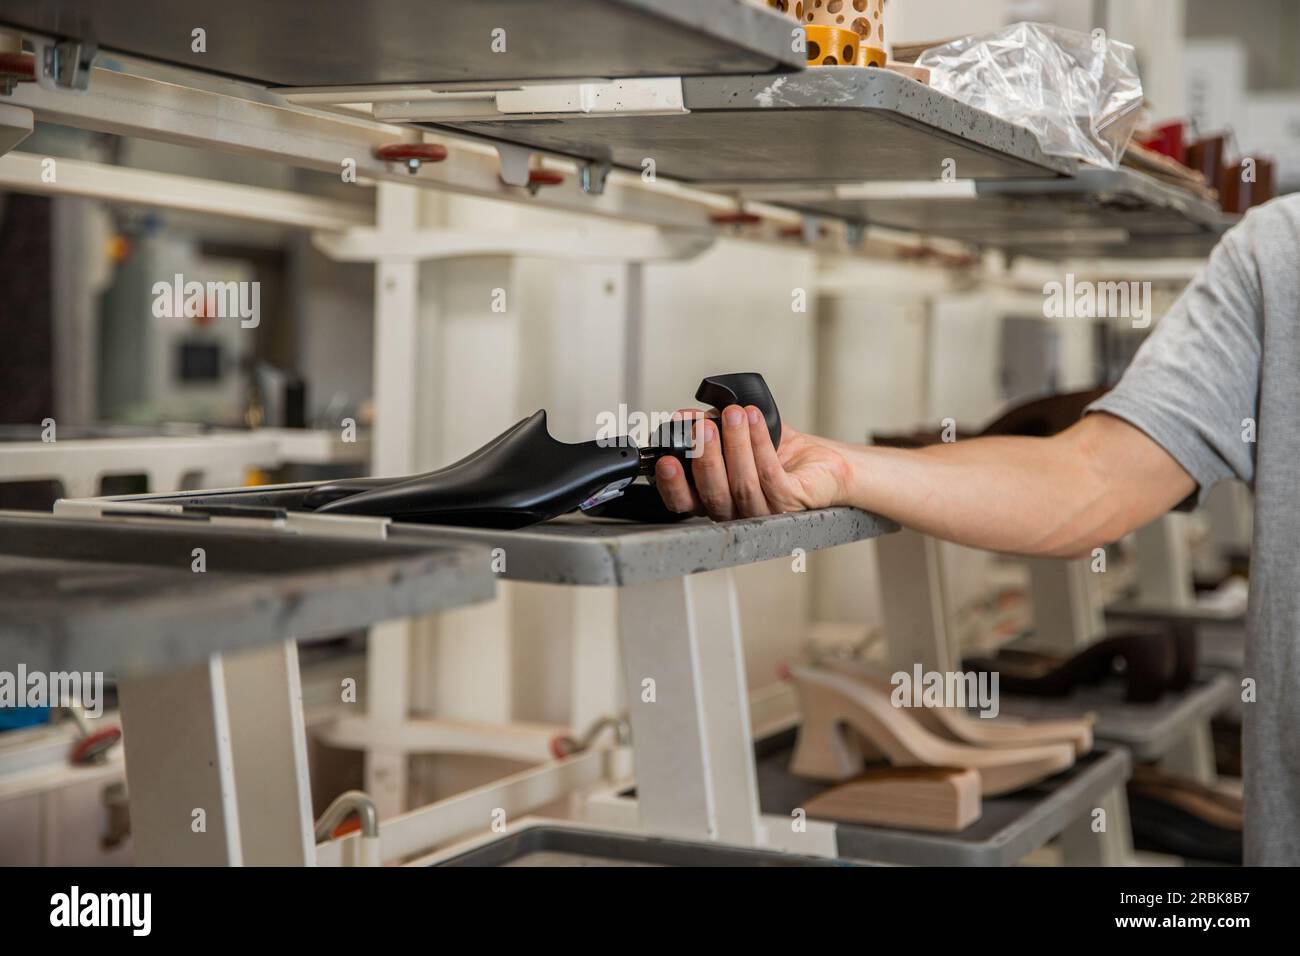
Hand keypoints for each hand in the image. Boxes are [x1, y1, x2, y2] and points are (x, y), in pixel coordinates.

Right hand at [653, 405, 854, 519]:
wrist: (827, 463)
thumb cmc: (785, 456)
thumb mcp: (739, 437)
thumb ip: (711, 429)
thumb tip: (686, 417)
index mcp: (719, 500)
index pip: (686, 503)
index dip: (673, 485)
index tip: (665, 460)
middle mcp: (739, 512)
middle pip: (714, 494)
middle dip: (705, 457)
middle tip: (702, 427)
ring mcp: (766, 513)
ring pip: (742, 485)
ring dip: (735, 445)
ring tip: (733, 414)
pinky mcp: (792, 503)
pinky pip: (770, 477)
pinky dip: (759, 445)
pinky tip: (755, 421)